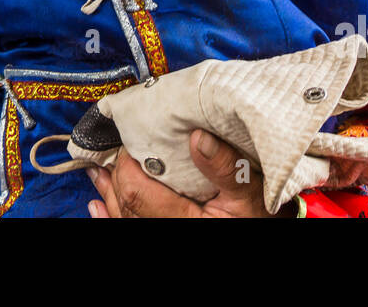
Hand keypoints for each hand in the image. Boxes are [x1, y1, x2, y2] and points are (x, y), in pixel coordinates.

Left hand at [87, 129, 294, 217]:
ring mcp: (164, 232)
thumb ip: (226, 165)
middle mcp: (169, 229)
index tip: (130, 140)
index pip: (137, 192)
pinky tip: (98, 205)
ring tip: (98, 171)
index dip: (126, 164)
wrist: (268, 224)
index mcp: (185, 221)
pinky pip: (128, 227)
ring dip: (108, 193)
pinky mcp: (169, 228)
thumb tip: (198, 136)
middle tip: (111, 149)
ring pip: (123, 218)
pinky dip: (110, 216)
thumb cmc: (261, 213)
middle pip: (126, 205)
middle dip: (115, 175)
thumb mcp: (250, 188)